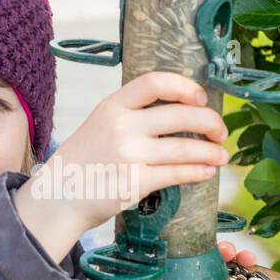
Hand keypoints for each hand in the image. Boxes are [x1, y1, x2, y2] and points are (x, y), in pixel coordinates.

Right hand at [33, 71, 229, 234]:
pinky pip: (177, 174)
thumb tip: (181, 111)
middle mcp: (121, 126)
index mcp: (113, 105)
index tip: (201, 98)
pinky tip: (206, 172)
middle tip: (220, 132)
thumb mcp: (101, 123)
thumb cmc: (85, 160)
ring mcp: (129, 154)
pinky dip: (197, 172)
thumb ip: (133, 113)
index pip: (155, 82)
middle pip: (180, 114)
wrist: (58, 196)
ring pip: (185, 148)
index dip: (185, 86)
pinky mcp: (135, 182)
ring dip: (210, 152)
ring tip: (221, 156)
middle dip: (210, 122)